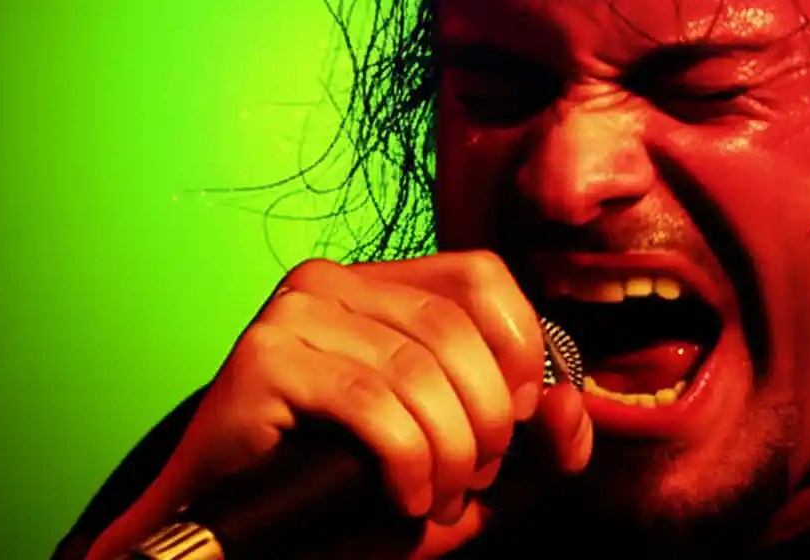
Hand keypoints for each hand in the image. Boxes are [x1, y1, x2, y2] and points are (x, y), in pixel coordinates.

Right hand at [84, 252, 593, 559]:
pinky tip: (406, 497)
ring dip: (450, 451)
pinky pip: (371, 404)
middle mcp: (332, 283)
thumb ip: (530, 439)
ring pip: (418, 371)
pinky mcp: (262, 360)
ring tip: (441, 498)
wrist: (242, 540)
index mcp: (379, 285)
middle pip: (456, 329)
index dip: (520, 345)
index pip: (482, 276)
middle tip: (473, 478)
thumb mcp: (459, 463)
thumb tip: (568, 404)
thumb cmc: (347, 493)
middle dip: (486, 419)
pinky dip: (408, 461)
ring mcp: (292, 315)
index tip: (516, 416)